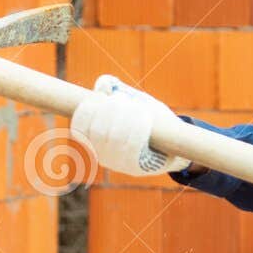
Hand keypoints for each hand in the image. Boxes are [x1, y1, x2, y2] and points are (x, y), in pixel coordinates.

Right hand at [69, 74, 189, 177]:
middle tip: (122, 99)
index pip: (79, 127)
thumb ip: (116, 88)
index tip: (101, 96)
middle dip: (110, 110)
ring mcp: (116, 162)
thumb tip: (104, 84)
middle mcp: (100, 153)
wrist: (174, 141)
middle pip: (97, 131)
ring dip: (126, 117)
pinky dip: (138, 129)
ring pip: (115, 138)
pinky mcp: (134, 168)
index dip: (86, 109)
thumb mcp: (132, 99)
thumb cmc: (147, 117)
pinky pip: (132, 147)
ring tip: (136, 107)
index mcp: (93, 137)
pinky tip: (145, 118)